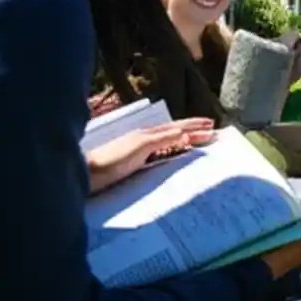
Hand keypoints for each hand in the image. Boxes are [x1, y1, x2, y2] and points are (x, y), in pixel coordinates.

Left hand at [86, 118, 214, 192]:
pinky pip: (161, 154)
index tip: (213, 126)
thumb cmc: (112, 159)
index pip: (178, 128)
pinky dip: (173, 151)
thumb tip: (185, 132)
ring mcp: (140, 151)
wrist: (87, 174)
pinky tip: (174, 155)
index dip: (195, 126)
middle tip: (212, 131)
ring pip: (169, 142)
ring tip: (198, 140)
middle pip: (175, 133)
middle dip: (194, 131)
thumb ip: (163, 138)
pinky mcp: (135, 164)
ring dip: (185, 140)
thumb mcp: (141, 145)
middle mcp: (145, 139)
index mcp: (149, 134)